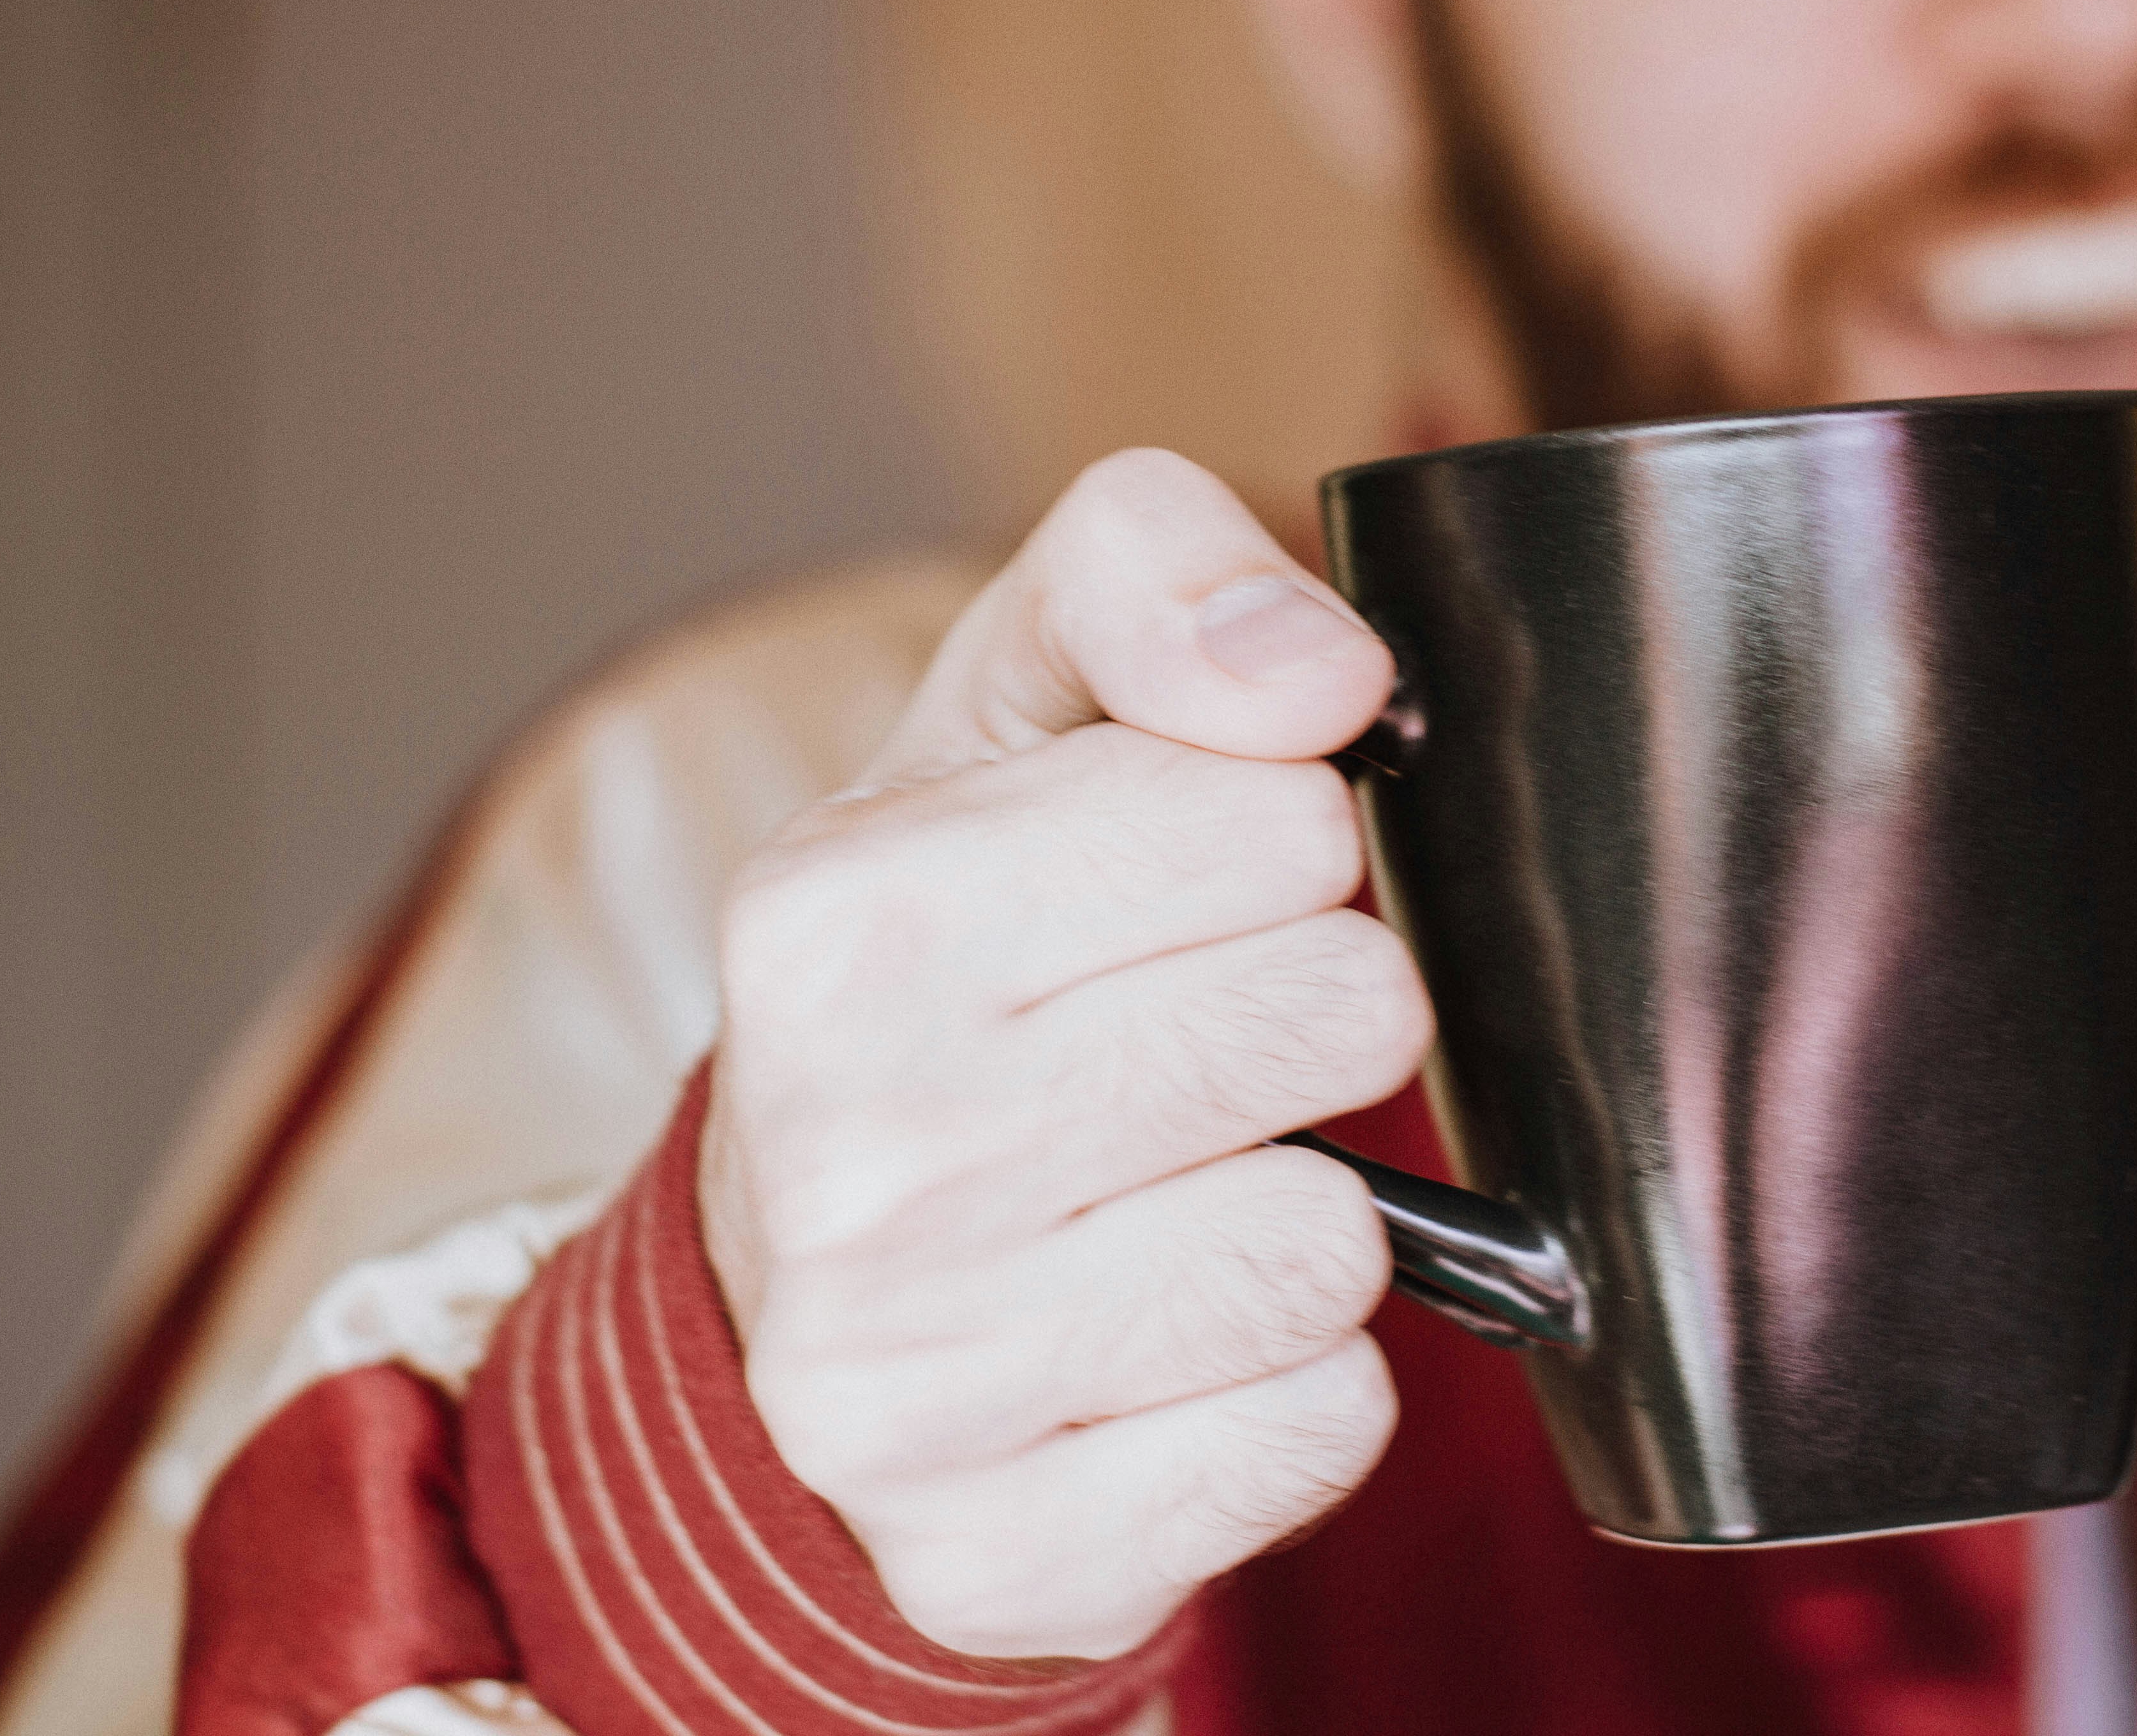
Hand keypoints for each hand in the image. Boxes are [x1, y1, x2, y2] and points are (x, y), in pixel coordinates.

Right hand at [698, 450, 1428, 1661]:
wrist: (792, 1274)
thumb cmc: (943, 960)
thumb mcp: (1010, 706)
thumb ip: (1156, 576)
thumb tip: (1323, 671)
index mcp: (838, 914)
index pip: (1288, 815)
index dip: (1278, 842)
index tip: (1179, 892)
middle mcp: (849, 1158)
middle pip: (1342, 1013)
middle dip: (1303, 1014)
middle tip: (1184, 1041)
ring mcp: (909, 1387)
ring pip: (1344, 1243)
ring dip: (1304, 1207)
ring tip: (1165, 1189)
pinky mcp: (1001, 1560)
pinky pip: (1324, 1426)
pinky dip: (1290, 1384)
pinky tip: (1165, 1340)